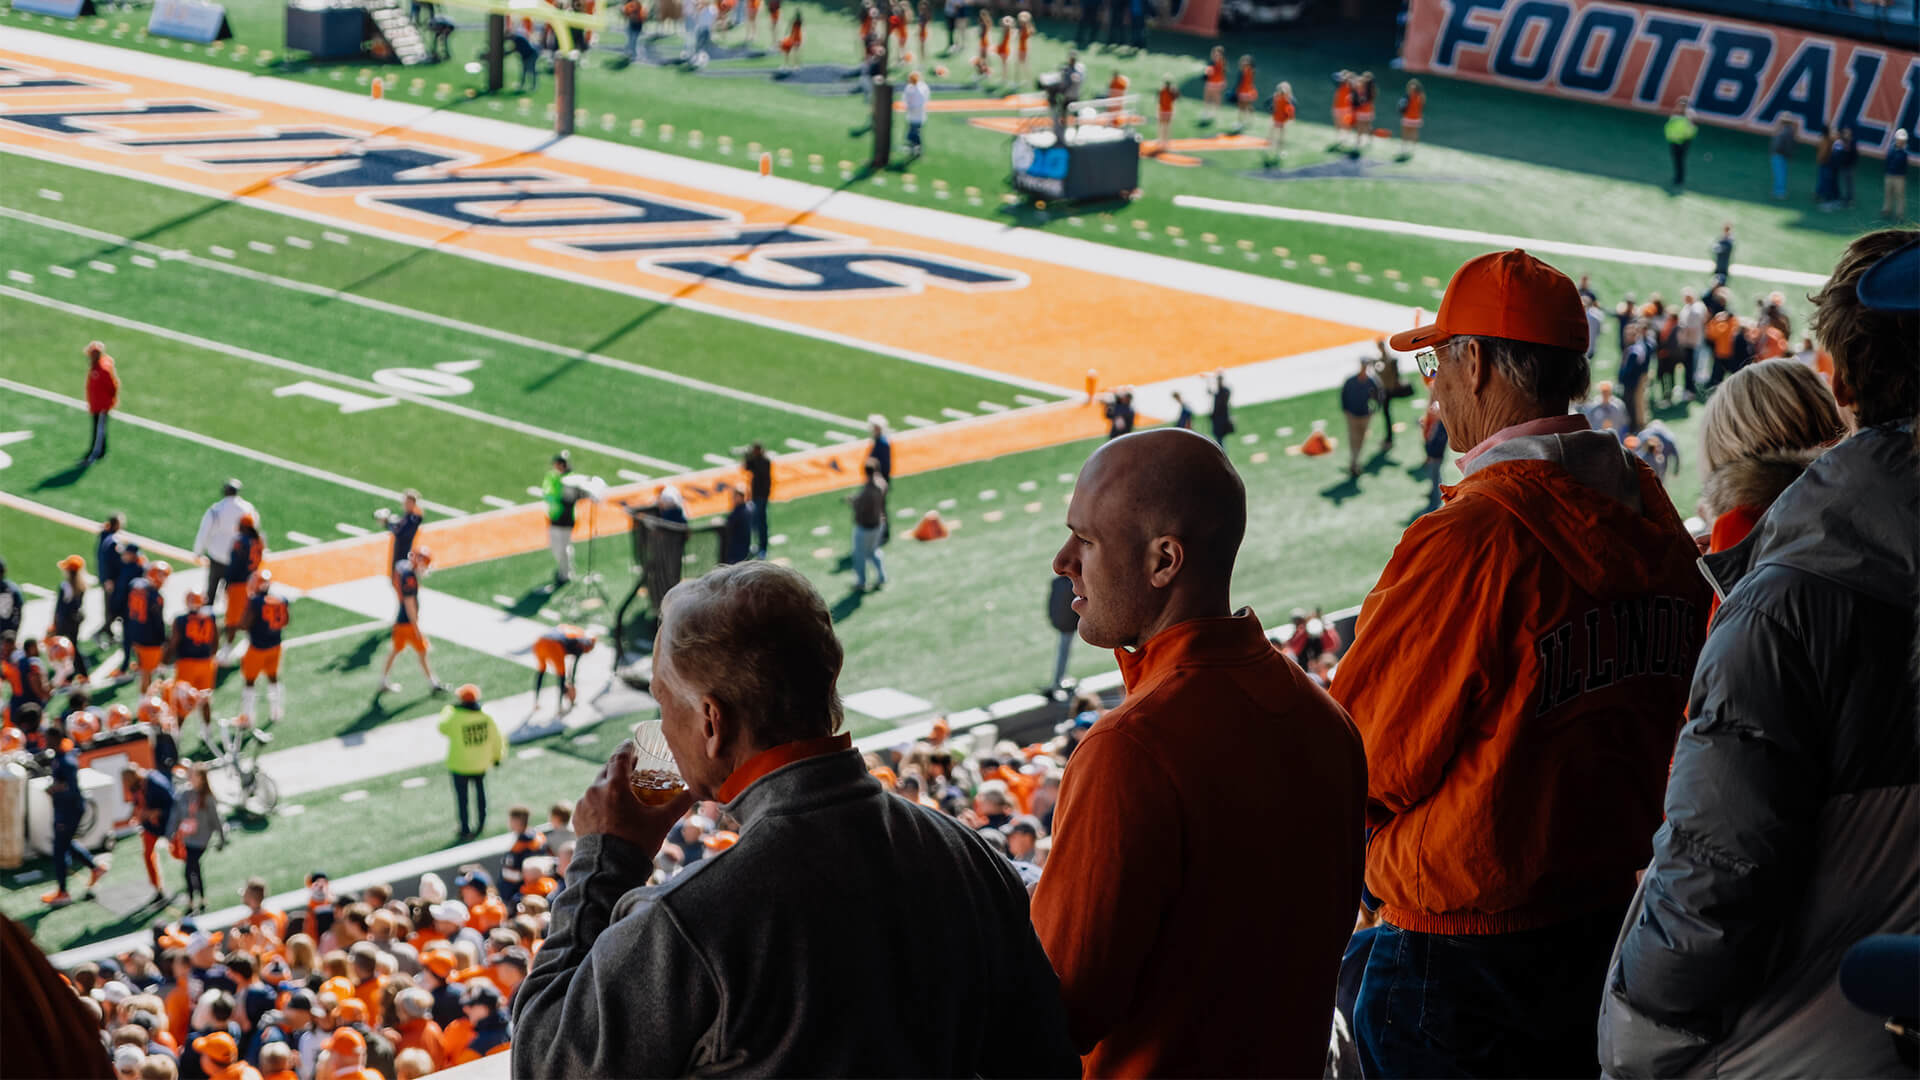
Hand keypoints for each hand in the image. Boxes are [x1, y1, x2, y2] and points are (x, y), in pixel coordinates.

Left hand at [572, 741, 692, 853]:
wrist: (609, 870)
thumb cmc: (637, 843)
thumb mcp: (662, 821)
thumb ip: (680, 803)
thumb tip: (698, 790)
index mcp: (615, 786)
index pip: (620, 757)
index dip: (627, 748)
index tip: (631, 744)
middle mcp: (595, 790)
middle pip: (607, 770)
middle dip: (619, 767)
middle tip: (632, 768)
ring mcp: (584, 804)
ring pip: (597, 786)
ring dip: (609, 785)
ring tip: (622, 792)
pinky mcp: (578, 818)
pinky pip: (590, 802)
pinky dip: (600, 801)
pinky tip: (610, 810)